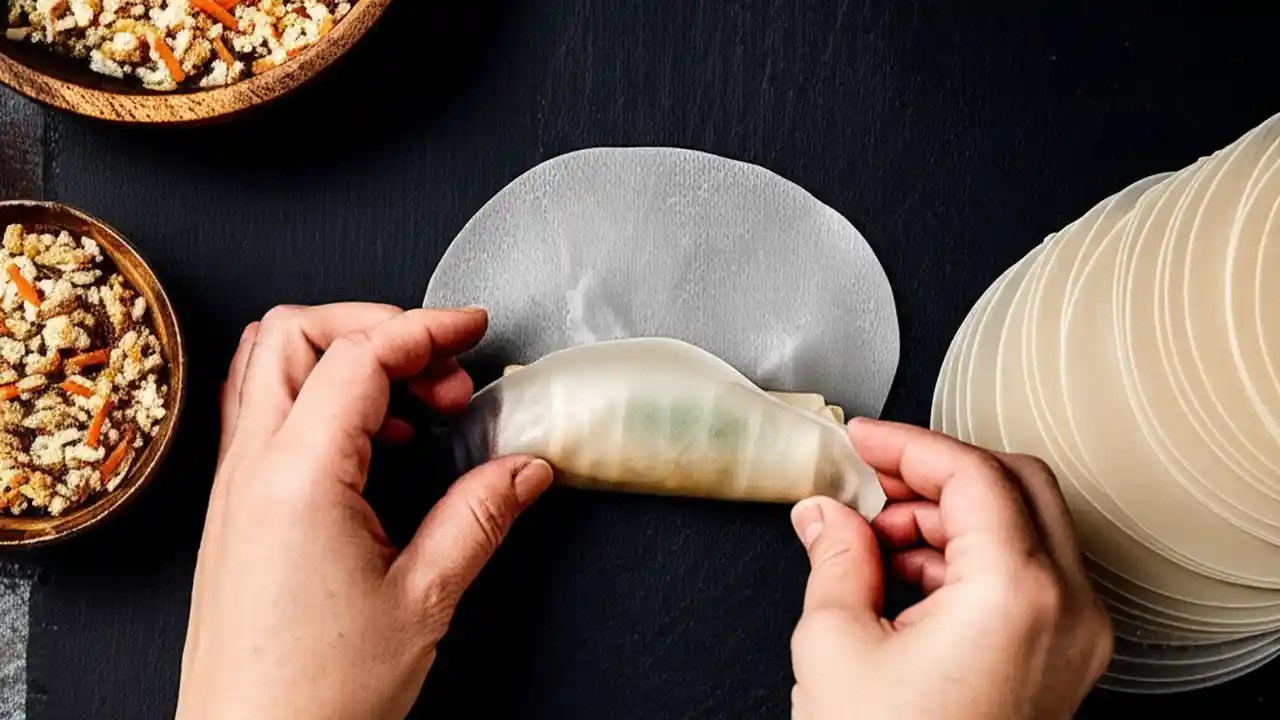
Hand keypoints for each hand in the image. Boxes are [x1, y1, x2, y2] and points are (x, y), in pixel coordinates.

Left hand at [176, 303, 552, 719]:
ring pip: (270, 364)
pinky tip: (376, 446)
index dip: (425, 329)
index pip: (358, 355)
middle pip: (296, 333)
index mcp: (299, 477)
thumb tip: (526, 468)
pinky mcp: (234, 509)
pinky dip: (321, 398)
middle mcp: (251, 467)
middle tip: (444, 371)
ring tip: (415, 406)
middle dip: (378, 328)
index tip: (472, 331)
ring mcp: (232, 485)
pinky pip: (266, 413)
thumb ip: (480, 516)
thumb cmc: (317, 695)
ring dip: (345, 358)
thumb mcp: (423, 599)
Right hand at [789, 418, 1111, 719]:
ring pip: (1023, 526)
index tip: (861, 440)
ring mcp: (1075, 637)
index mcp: (1015, 593)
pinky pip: (1026, 574)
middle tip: (868, 481)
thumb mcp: (835, 648)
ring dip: (949, 515)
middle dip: (934, 473)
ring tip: (873, 539)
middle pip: (1014, 484)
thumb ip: (835, 557)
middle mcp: (1066, 608)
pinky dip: (968, 557)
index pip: (972, 472)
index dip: (908, 443)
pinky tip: (904, 576)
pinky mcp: (1062, 661)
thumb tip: (825, 513)